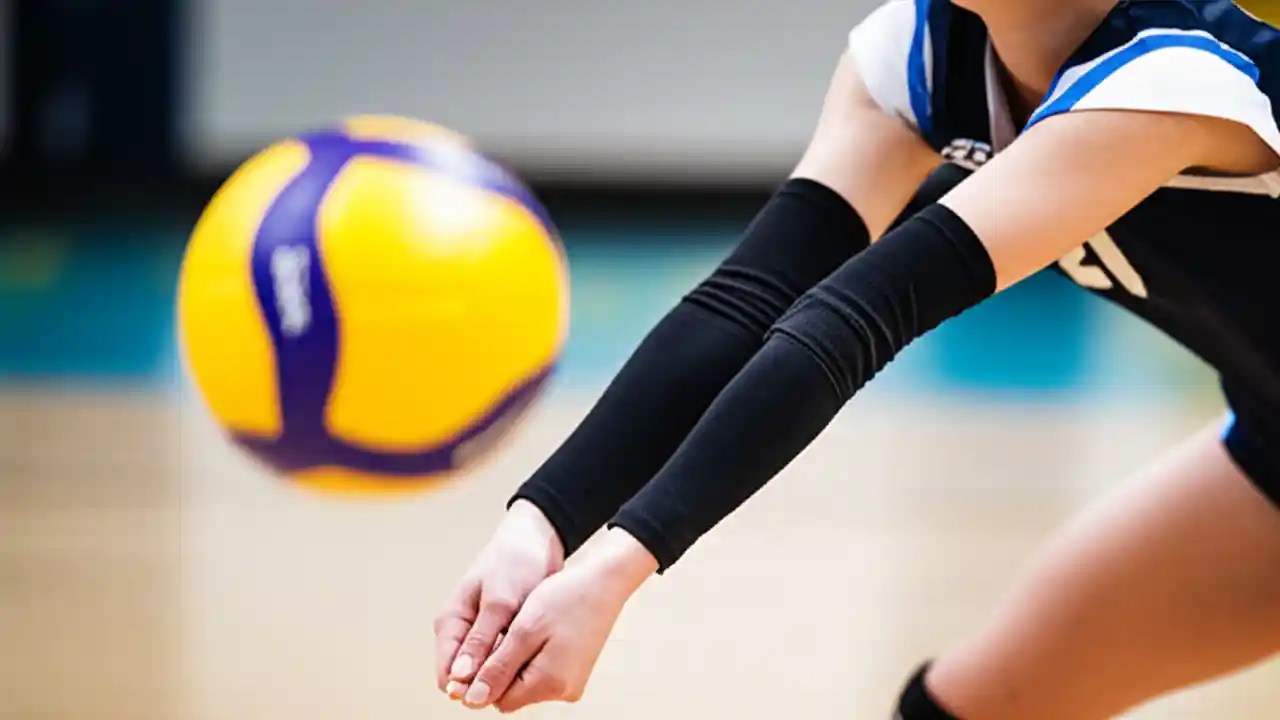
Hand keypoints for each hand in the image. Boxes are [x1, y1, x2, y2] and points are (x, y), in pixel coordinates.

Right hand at [433, 500, 564, 694]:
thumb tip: (459, 677)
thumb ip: (481, 640)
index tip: (495, 690)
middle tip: (519, 674)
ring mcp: (482, 632)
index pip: (448, 675)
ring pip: (487, 670)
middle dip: (489, 682)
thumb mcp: (500, 601)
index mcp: (451, 622)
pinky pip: (504, 659)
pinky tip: (535, 658)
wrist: (538, 538)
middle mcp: (462, 631)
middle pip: (467, 677)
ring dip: (505, 672)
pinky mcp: (502, 632)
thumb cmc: (515, 563)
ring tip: (529, 663)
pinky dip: (517, 661)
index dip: (467, 690)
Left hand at [460, 528, 658, 712]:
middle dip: (502, 666)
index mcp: (550, 684)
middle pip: (512, 693)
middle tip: (507, 630)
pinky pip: (541, 673)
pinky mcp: (574, 672)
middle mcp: (563, 691)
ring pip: (525, 682)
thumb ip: (498, 668)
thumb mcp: (524, 630)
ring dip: (516, 660)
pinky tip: (536, 631)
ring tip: (525, 627)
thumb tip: (474, 700)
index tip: (484, 646)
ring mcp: (571, 683)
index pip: (498, 699)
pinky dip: (531, 655)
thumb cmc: (567, 598)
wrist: (604, 581)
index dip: (483, 676)